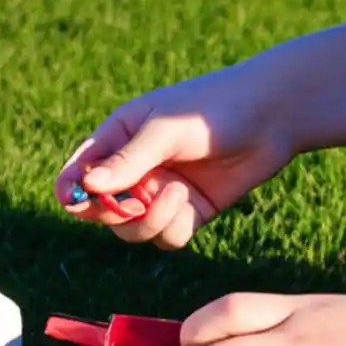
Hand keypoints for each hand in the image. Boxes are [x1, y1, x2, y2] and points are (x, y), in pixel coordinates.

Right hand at [54, 63, 295, 249]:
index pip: (78, 173)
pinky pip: (167, 237)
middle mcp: (134, 170)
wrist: (273, 115)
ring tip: (178, 194)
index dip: (72, 192)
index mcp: (117, 140)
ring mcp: (160, 193)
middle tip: (136, 204)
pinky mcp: (189, 211)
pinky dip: (175, 228)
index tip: (75, 203)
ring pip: (133, 231)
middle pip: (102, 211)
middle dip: (116, 213)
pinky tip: (192, 204)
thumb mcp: (166, 130)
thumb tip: (87, 187)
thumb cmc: (212, 108)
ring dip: (150, 222)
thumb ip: (127, 160)